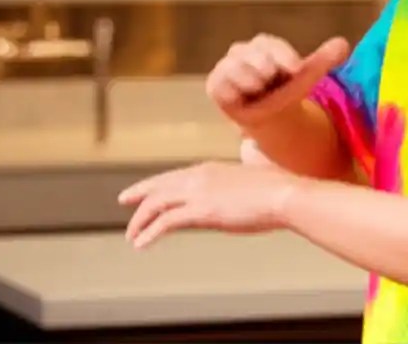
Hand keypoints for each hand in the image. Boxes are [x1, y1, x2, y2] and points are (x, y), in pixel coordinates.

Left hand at [117, 161, 300, 247]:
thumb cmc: (277, 188)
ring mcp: (198, 193)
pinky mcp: (200, 211)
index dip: (156, 183)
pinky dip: (150, 232)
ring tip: (132, 236)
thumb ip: (246, 171)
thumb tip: (250, 164)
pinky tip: (142, 243)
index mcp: (210, 169)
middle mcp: (199, 176)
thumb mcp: (256, 173)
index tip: (144, 189)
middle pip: (159, 186)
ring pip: (156, 204)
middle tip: (124, 201)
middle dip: (139, 194)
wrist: (283, 195)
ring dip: (141, 221)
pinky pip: (165, 222)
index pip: (174, 176)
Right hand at [206, 35, 349, 130]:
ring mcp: (227, 68)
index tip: (296, 68)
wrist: (269, 115)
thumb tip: (343, 44)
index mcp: (265, 46)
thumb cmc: (286, 90)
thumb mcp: (306, 77)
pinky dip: (230, 92)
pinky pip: (220, 87)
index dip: (283, 55)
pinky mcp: (215, 86)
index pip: (270, 45)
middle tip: (270, 77)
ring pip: (234, 68)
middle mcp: (243, 52)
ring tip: (258, 88)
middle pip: (250, 54)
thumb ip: (323, 61)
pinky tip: (241, 98)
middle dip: (263, 65)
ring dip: (248, 79)